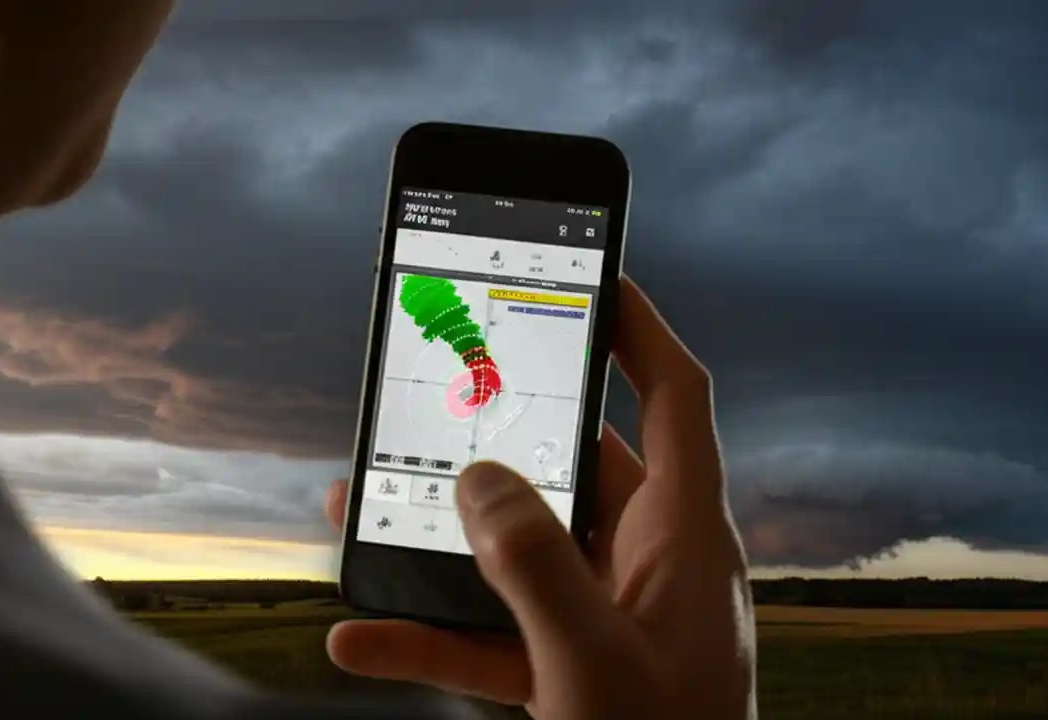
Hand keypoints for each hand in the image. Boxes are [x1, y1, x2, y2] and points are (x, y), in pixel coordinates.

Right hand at [322, 275, 755, 718]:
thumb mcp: (592, 662)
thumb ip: (533, 566)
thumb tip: (478, 478)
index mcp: (687, 539)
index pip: (675, 400)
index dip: (641, 329)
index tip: (595, 275)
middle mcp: (652, 566)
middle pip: (580, 467)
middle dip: (504, 434)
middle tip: (442, 387)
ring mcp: (610, 619)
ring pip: (523, 551)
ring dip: (446, 536)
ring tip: (362, 504)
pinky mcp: (574, 673)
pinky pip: (498, 636)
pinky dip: (436, 634)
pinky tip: (360, 641)